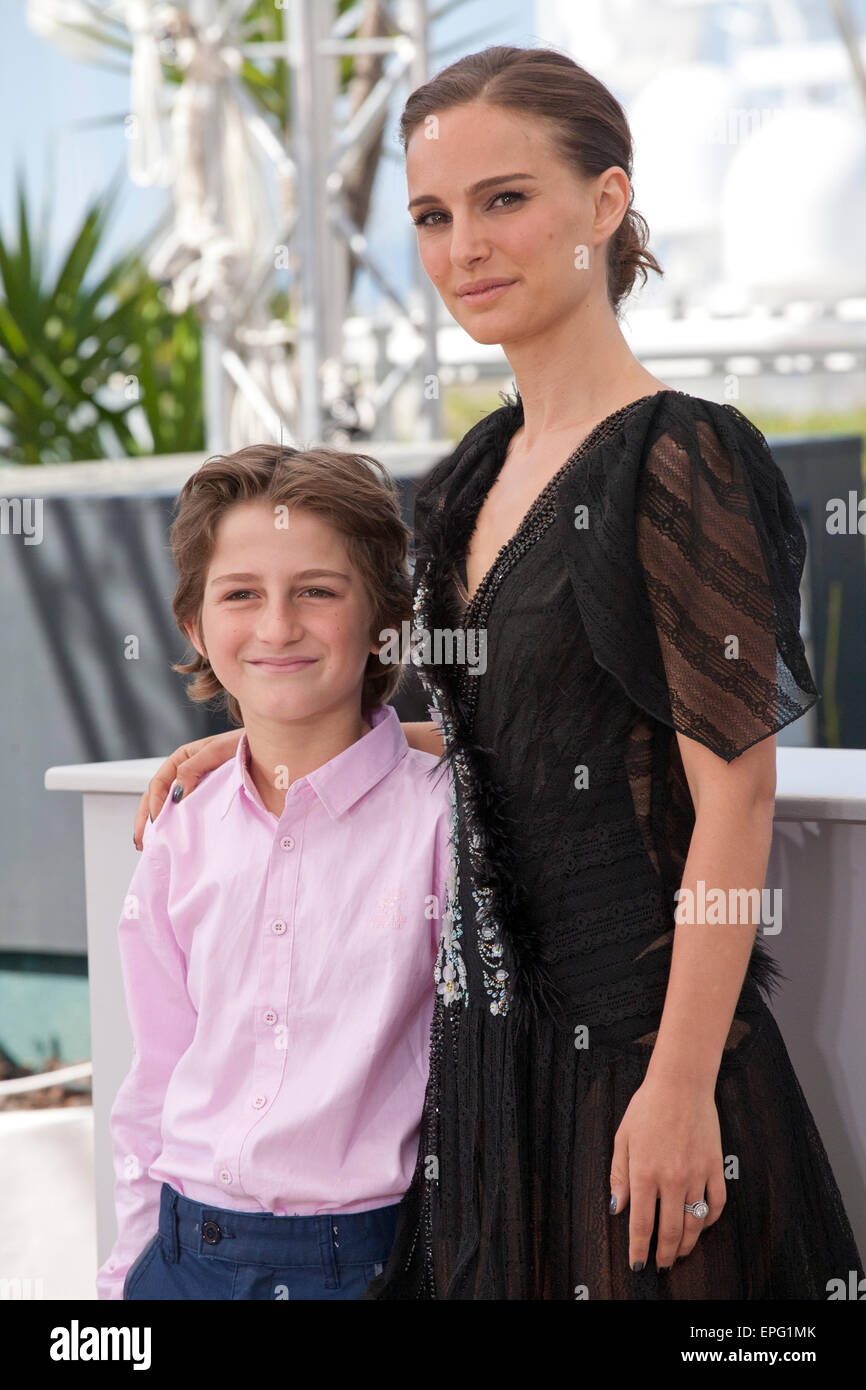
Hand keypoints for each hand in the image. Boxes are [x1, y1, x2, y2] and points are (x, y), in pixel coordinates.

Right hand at [133, 730, 243, 848]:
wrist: (267, 749)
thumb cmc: (244, 744)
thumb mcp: (216, 751)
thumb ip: (192, 768)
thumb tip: (176, 795)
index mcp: (182, 758)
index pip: (159, 783)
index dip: (154, 802)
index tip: (156, 820)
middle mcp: (185, 773)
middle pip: (157, 797)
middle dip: (146, 819)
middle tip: (142, 841)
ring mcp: (195, 787)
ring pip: (168, 807)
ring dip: (157, 825)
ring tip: (150, 845)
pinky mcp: (207, 798)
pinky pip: (186, 812)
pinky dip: (175, 825)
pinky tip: (172, 838)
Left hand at [608, 1073, 725, 1272]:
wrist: (681, 1084)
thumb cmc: (648, 1108)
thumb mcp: (622, 1138)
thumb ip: (619, 1176)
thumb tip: (616, 1208)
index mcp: (644, 1173)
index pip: (641, 1224)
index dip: (638, 1250)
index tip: (637, 1265)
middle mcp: (671, 1178)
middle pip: (671, 1231)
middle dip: (665, 1255)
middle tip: (661, 1266)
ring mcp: (696, 1174)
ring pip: (695, 1222)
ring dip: (688, 1244)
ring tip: (680, 1252)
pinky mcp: (715, 1167)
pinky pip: (717, 1203)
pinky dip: (710, 1219)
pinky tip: (701, 1223)